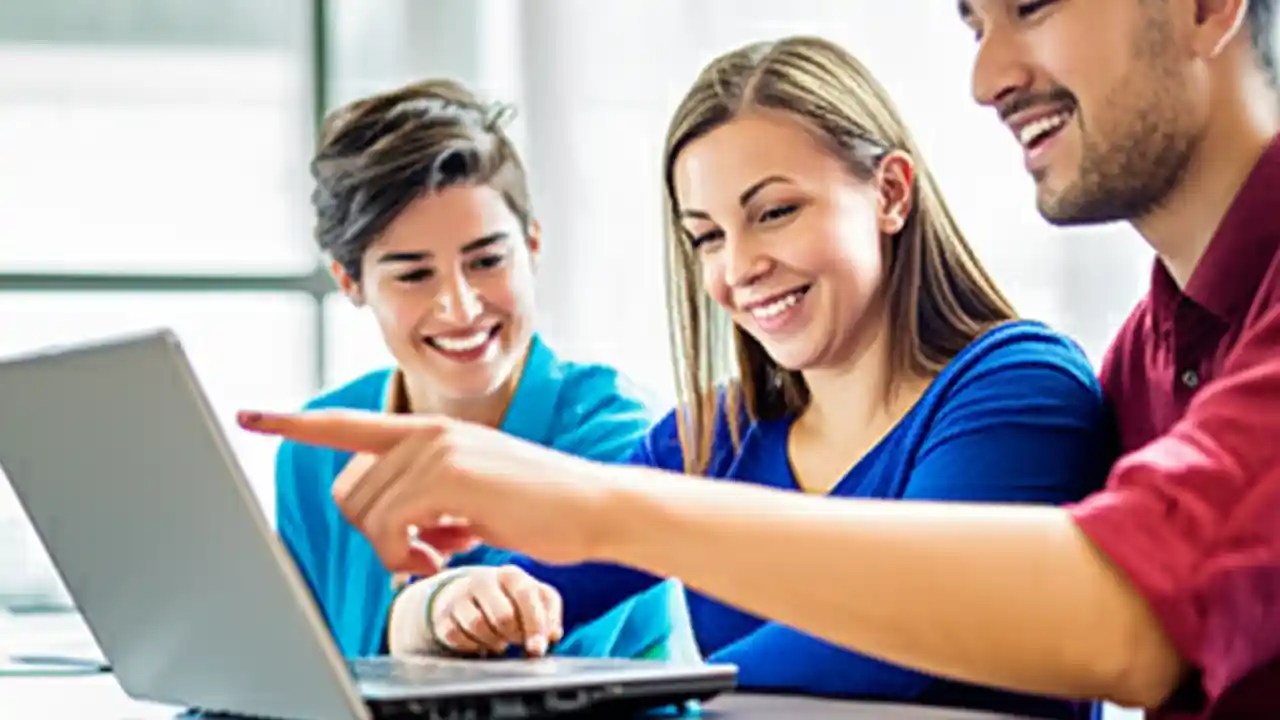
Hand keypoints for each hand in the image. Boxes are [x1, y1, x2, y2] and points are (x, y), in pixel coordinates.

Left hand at [238, 409, 613, 574]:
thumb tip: (396, 532)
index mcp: (430, 430)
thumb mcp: (469, 500)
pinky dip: (406, 556)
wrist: (592, 507)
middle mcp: (427, 431)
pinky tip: (444, 556)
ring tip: (441, 553)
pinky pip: (389, 527)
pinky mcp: (448, 475)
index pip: (347, 424)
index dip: (295, 423)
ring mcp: (436, 449)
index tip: (250, 414)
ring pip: (364, 512)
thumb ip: (426, 500)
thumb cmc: (537, 507)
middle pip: (347, 490)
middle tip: (421, 551)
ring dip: (394, 550)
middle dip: (374, 533)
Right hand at [430, 566, 563, 656]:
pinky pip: (457, 636)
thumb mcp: (534, 599)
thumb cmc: (510, 599)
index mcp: (511, 574)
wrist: (466, 594)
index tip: (537, 649)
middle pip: (503, 616)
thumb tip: (552, 636)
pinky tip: (480, 642)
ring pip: (479, 626)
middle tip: (517, 641)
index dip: (535, 624)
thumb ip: (549, 613)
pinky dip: (472, 646)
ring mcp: (459, 596)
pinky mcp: (442, 616)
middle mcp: (483, 580)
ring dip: (493, 641)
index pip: (526, 595)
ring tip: (499, 640)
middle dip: (514, 635)